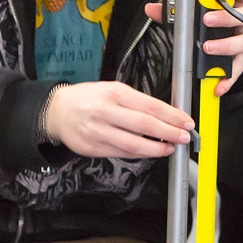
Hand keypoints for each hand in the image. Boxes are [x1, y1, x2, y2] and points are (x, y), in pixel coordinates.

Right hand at [45, 81, 192, 158]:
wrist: (57, 111)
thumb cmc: (87, 98)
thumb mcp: (112, 89)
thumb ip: (136, 101)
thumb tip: (164, 114)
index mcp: (114, 93)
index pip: (151, 105)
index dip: (172, 116)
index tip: (185, 121)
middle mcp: (106, 111)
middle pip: (145, 125)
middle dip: (169, 132)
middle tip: (184, 137)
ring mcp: (98, 131)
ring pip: (134, 144)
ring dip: (156, 148)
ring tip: (170, 148)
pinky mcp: (94, 148)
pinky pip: (122, 153)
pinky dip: (139, 154)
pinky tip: (150, 152)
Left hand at [142, 0, 242, 94]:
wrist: (235, 33)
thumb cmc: (219, 16)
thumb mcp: (202, 7)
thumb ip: (177, 7)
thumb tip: (153, 9)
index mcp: (238, 1)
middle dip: (224, 17)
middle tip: (207, 20)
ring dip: (225, 45)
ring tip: (208, 48)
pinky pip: (239, 68)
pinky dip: (228, 77)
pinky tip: (218, 84)